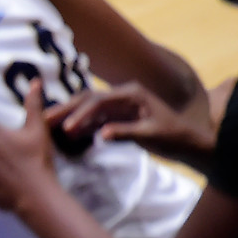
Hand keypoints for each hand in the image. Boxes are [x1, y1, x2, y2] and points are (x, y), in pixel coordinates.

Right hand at [53, 81, 216, 163]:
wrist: (191, 144)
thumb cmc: (176, 137)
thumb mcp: (153, 135)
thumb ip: (127, 132)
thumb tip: (102, 134)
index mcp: (132, 93)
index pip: (99, 101)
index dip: (81, 114)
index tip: (67, 128)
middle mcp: (123, 95)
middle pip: (88, 99)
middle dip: (67, 109)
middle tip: (45, 120)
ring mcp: (120, 105)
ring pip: (88, 107)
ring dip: (70, 116)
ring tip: (49, 125)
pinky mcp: (119, 116)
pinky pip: (95, 118)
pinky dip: (81, 124)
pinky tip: (67, 132)